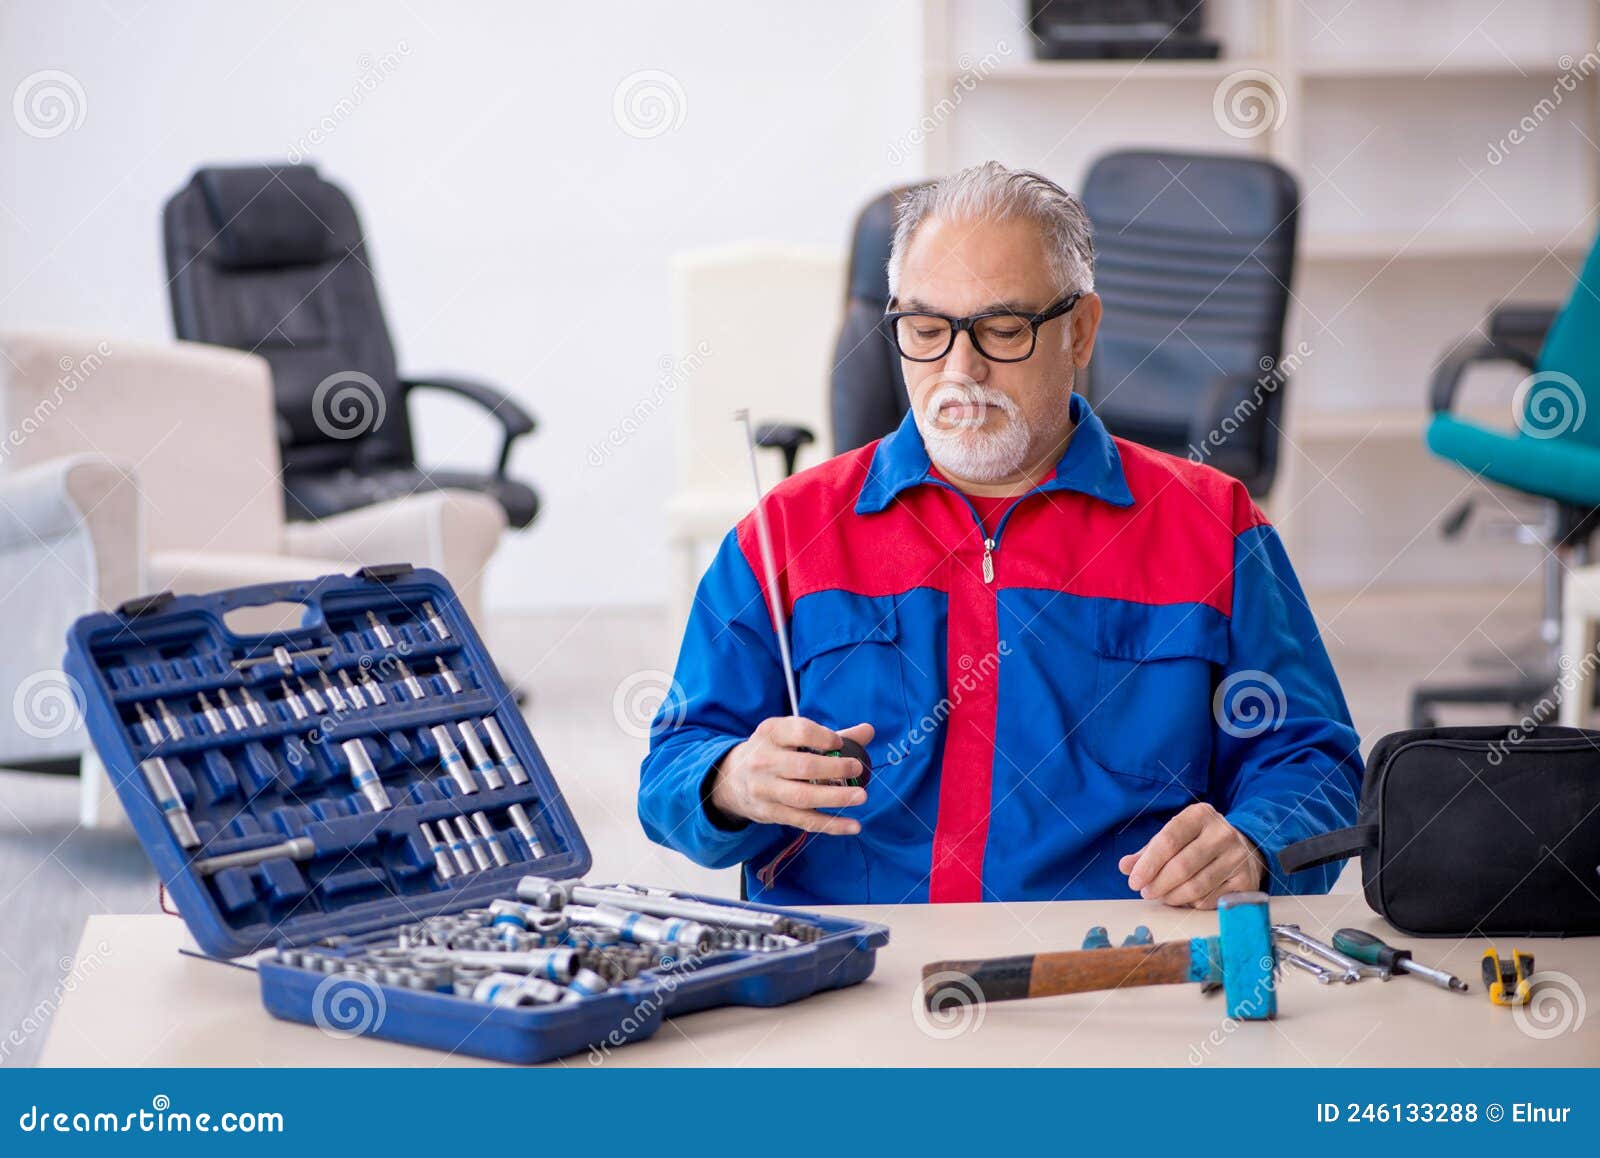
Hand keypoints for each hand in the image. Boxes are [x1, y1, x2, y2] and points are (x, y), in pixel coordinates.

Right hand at [709, 717, 873, 834]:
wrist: (732, 779)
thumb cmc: (773, 752)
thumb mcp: (790, 736)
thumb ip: (829, 735)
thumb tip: (868, 730)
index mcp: (771, 733)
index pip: (799, 732)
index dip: (824, 737)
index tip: (840, 743)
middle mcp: (764, 760)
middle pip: (803, 767)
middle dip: (834, 769)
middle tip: (857, 769)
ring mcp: (765, 789)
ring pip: (803, 796)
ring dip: (835, 798)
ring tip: (861, 796)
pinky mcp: (771, 813)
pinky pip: (804, 821)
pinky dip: (831, 825)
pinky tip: (853, 825)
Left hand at [1117, 803, 1264, 908]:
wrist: (1245, 847)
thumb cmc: (1199, 841)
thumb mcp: (1174, 836)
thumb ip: (1148, 851)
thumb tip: (1125, 866)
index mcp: (1200, 815)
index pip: (1169, 840)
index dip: (1148, 864)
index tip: (1134, 880)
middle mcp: (1222, 834)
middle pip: (1182, 866)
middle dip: (1158, 883)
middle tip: (1145, 892)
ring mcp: (1238, 858)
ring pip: (1196, 886)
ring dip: (1172, 896)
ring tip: (1161, 896)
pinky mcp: (1246, 881)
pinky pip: (1210, 900)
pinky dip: (1191, 903)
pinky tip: (1184, 898)